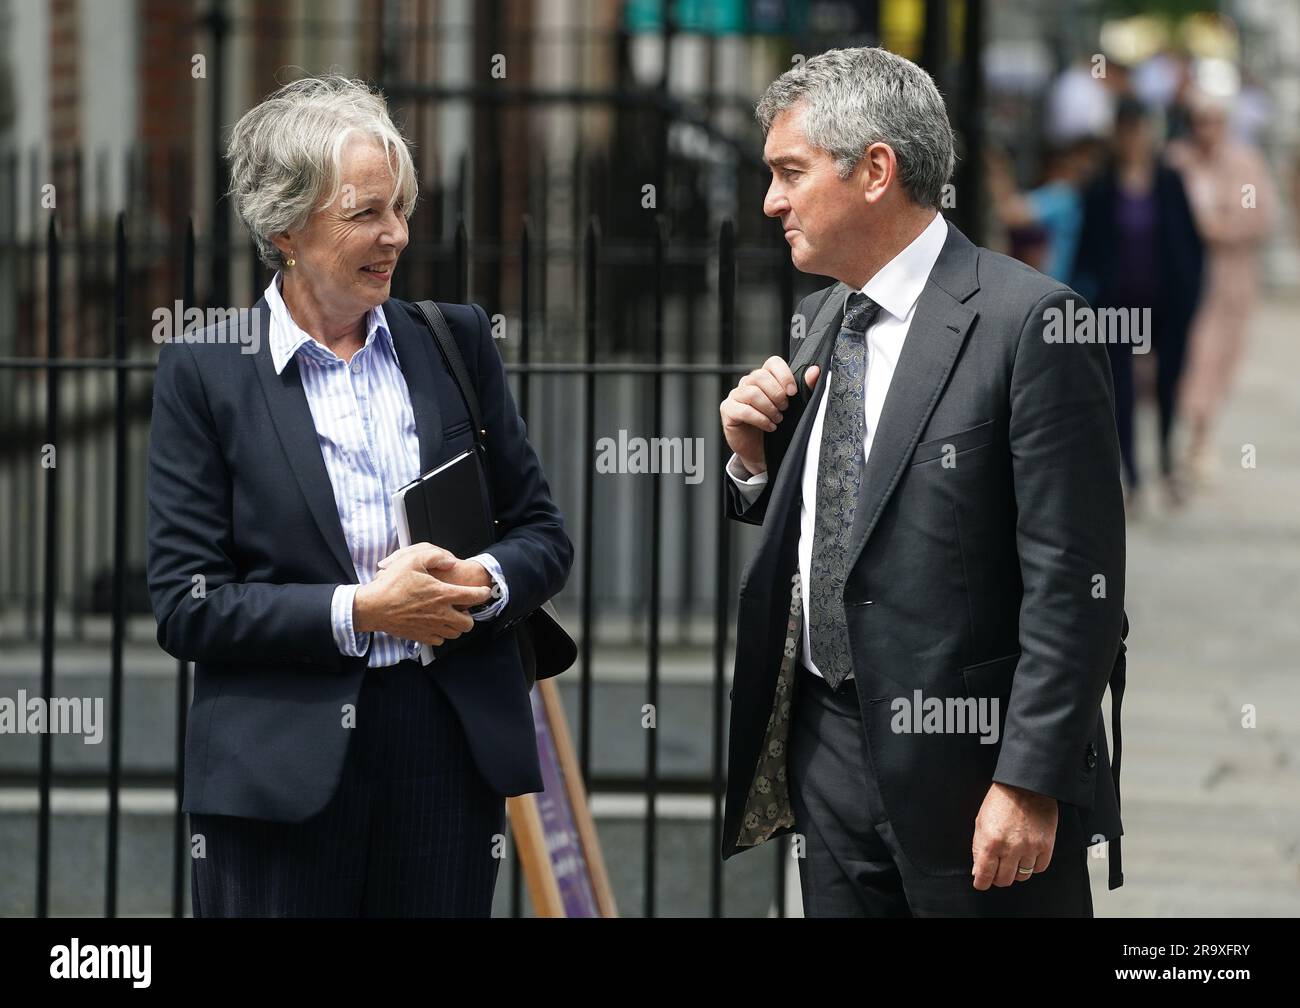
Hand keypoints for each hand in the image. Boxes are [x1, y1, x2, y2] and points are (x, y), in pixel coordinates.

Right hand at [354, 544, 492, 645]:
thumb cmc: (391, 583)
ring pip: (455, 633)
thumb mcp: (412, 559)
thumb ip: (435, 556)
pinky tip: (435, 623)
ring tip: (449, 615)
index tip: (484, 591)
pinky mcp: (420, 637)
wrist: (372, 607)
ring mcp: (431, 627)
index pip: (473, 597)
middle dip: (469, 615)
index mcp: (442, 594)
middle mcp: (441, 614)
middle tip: (462, 607)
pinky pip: (440, 640)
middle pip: (468, 623)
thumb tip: (452, 561)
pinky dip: (441, 633)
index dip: (483, 593)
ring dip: (456, 625)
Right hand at [719, 356, 819, 476]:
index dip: (784, 375)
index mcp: (765, 377)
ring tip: (777, 419)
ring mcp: (736, 395)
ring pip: (752, 392)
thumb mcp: (795, 407)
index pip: (772, 362)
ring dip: (769, 408)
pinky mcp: (728, 409)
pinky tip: (769, 427)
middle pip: (760, 376)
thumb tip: (815, 372)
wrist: (763, 451)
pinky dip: (760, 419)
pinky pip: (743, 409)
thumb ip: (805, 388)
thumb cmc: (778, 426)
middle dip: (776, 394)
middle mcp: (748, 382)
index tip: (792, 392)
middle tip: (785, 409)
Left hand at [971, 782, 1057, 889]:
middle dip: (998, 878)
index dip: (982, 882)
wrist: (1025, 785)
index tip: (981, 883)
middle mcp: (1010, 848)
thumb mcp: (980, 821)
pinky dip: (1032, 866)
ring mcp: (1030, 848)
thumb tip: (978, 871)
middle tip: (997, 870)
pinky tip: (1027, 857)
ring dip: (1015, 872)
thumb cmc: (1000, 800)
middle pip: (1004, 880)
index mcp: (990, 842)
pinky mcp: (1046, 845)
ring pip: (1022, 876)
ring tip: (1012, 860)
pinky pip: (1039, 868)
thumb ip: (978, 848)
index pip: (985, 875)